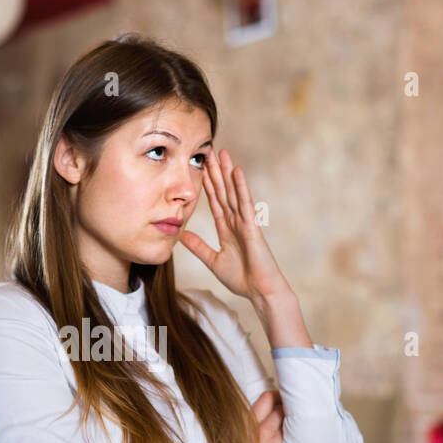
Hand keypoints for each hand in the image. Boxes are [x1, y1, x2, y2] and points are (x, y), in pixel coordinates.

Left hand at [179, 149, 289, 301]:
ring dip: (227, 173)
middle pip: (223, 192)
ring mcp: (244, 222)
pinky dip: (240, 187)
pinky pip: (245, 203)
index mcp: (226, 229)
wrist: (260, 291)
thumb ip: (199, 247)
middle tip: (209, 150)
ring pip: (233, 192)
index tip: (199, 167)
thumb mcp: (213, 261)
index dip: (207, 185)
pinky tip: (236, 172)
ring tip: (222, 153)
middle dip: (216, 172)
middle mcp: (235, 222)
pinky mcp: (252, 227)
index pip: (214, 202)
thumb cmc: (242, 279)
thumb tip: (182, 235)